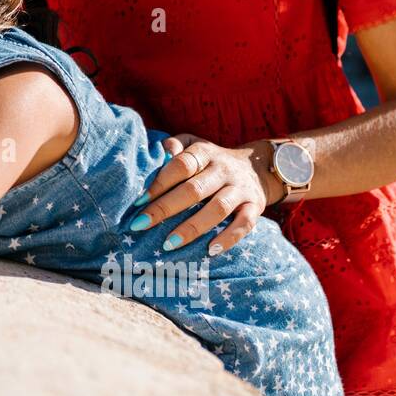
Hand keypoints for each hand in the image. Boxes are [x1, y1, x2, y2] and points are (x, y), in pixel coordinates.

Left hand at [133, 134, 281, 255]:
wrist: (257, 166)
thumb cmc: (211, 161)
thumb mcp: (193, 145)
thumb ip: (174, 146)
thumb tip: (157, 154)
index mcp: (204, 153)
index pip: (181, 165)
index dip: (159, 183)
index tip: (137, 202)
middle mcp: (223, 170)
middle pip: (194, 189)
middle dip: (165, 208)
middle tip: (140, 225)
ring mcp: (240, 189)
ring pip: (217, 209)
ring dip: (192, 228)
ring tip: (169, 244)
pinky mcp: (255, 207)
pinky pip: (244, 224)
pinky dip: (229, 238)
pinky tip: (210, 251)